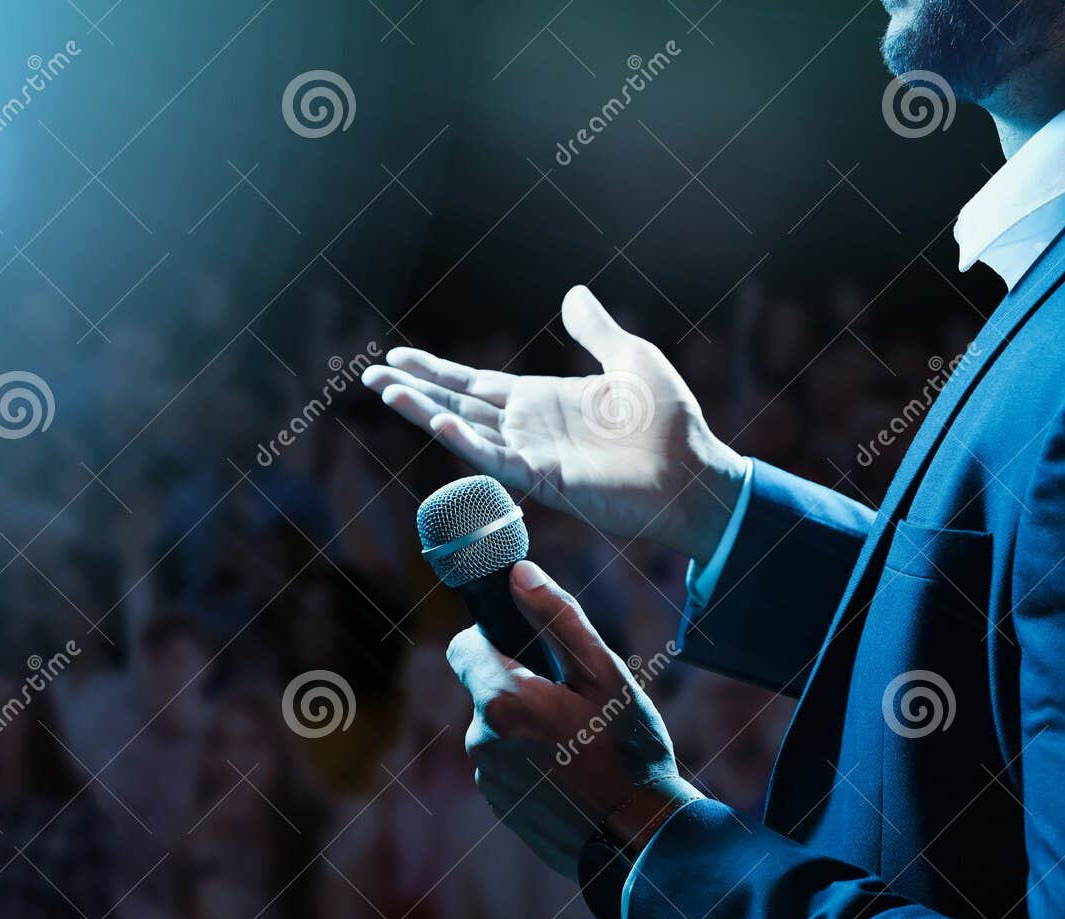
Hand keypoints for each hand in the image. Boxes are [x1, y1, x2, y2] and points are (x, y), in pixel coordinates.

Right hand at [361, 286, 746, 561]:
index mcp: (544, 399)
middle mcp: (529, 428)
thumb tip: (572, 293)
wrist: (696, 473)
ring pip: (466, 430)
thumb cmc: (672, 424)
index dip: (437, 371)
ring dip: (425, 412)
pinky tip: (440, 420)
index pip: (477, 383)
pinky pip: (496, 460)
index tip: (398, 356)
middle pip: (458, 404)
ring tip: (386, 391)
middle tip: (368, 375)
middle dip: (414, 389)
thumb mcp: (632, 359)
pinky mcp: (546, 479)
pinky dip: (466, 441)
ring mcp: (533, 455)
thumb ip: (595, 331)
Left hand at [446, 560, 701, 880]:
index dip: (495, 639)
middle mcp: (480, 741)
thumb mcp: (603, 674)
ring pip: (499, 725)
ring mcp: (488, 778)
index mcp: (500, 701)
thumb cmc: (628, 753)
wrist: (638, 840)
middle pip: (487, 687)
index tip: (532, 649)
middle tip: (576, 701)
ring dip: (529, 723)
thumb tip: (518, 574)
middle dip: (523, 683)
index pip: (463, 646)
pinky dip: (533, 759)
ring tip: (580, 742)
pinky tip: (573, 772)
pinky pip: (508, 762)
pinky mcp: (500, 805)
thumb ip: (557, 618)